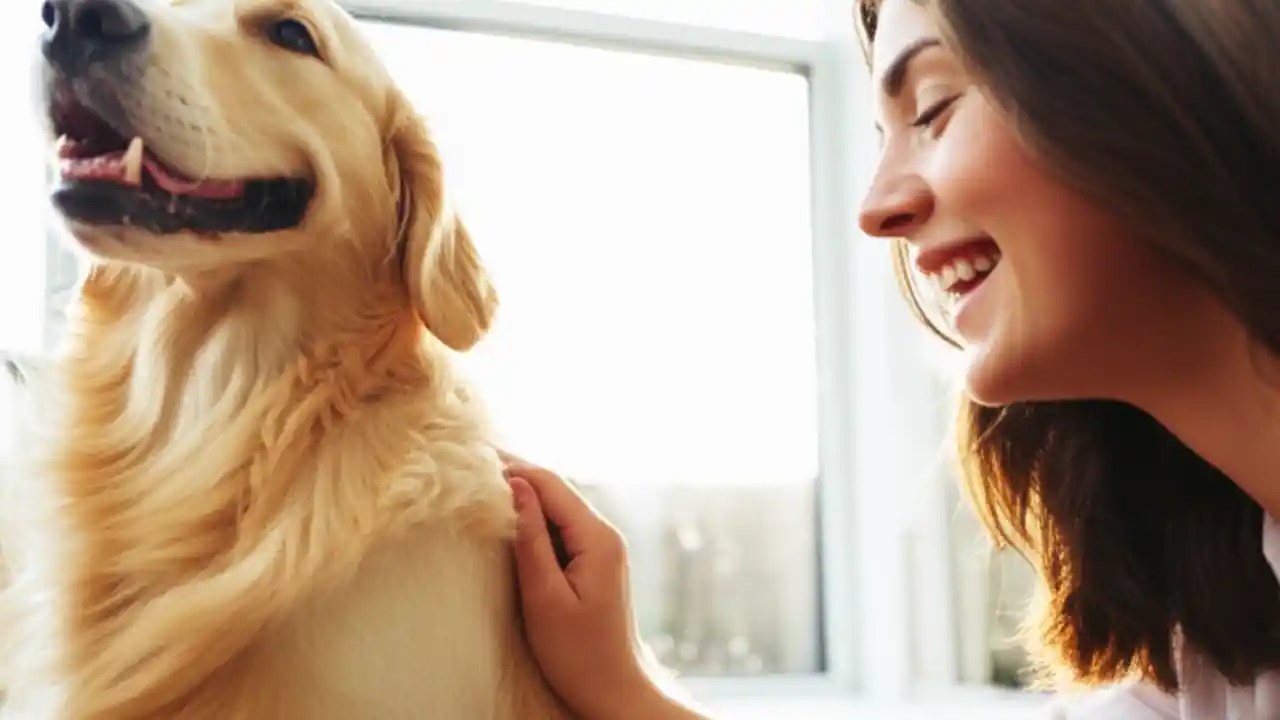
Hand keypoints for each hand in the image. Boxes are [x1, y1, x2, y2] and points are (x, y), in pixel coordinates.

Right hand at [499, 451, 698, 719]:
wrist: (614, 690)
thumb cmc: (578, 654)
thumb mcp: (545, 597)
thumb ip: (531, 540)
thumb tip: (516, 487)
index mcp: (598, 539)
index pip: (551, 485)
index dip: (513, 467)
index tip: (473, 457)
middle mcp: (605, 535)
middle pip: (556, 489)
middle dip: (517, 475)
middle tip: (471, 464)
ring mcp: (602, 548)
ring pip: (558, 506)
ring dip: (524, 495)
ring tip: (482, 485)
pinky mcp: (594, 562)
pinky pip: (561, 527)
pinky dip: (535, 519)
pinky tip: (509, 519)